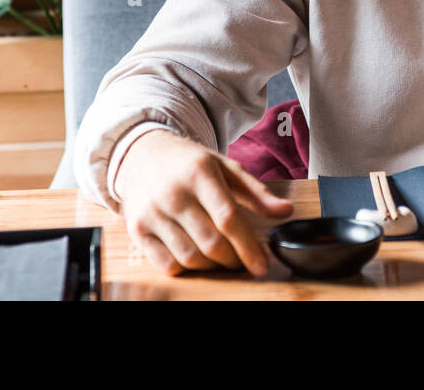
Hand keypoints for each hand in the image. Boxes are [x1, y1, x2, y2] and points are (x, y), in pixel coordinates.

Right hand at [114, 129, 293, 276]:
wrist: (142, 154)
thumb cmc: (190, 163)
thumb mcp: (225, 167)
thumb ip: (257, 191)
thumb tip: (286, 212)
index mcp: (199, 173)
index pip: (228, 218)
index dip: (248, 246)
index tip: (262, 265)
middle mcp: (173, 193)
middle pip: (211, 243)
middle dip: (233, 260)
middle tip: (243, 261)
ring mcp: (152, 212)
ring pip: (189, 257)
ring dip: (212, 266)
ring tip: (223, 259)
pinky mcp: (137, 229)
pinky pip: (166, 264)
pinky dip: (187, 269)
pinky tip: (197, 258)